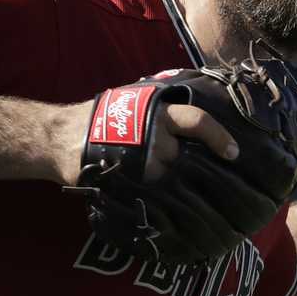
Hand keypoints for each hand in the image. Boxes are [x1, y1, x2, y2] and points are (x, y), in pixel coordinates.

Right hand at [52, 100, 239, 184]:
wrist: (62, 137)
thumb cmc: (104, 115)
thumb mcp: (135, 97)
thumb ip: (163, 101)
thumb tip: (198, 93)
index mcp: (158, 111)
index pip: (196, 122)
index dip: (218, 137)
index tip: (234, 153)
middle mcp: (152, 134)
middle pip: (185, 156)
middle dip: (197, 166)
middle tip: (212, 176)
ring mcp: (140, 159)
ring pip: (172, 176)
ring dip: (178, 182)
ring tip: (184, 190)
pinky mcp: (129, 179)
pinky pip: (155, 192)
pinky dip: (162, 196)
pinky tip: (165, 202)